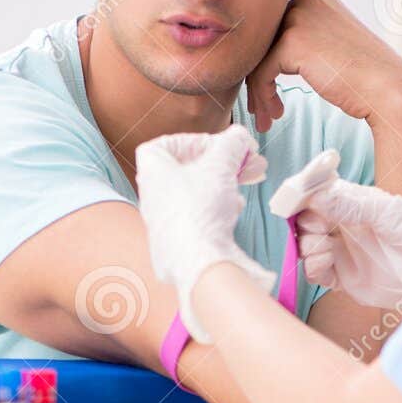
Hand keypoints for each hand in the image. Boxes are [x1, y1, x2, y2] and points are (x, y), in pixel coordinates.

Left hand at [134, 125, 275, 341]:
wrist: (199, 265)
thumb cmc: (200, 210)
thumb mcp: (221, 166)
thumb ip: (231, 144)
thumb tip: (239, 137)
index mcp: (152, 173)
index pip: (164, 145)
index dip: (192, 140)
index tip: (218, 146)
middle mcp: (152, 197)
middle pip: (186, 168)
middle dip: (220, 161)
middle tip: (246, 161)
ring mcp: (164, 222)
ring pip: (196, 192)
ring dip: (223, 183)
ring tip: (249, 181)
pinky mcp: (178, 243)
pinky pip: (198, 216)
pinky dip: (218, 207)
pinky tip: (235, 209)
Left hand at [246, 0, 401, 131]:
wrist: (390, 90)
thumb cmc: (364, 75)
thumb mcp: (331, 43)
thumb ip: (304, 37)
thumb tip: (264, 53)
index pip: (274, 27)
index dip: (267, 60)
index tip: (271, 89)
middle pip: (263, 41)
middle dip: (260, 77)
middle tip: (265, 108)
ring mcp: (298, 17)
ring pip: (258, 58)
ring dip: (259, 92)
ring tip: (268, 116)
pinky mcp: (292, 41)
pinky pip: (261, 72)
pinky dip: (263, 96)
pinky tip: (276, 114)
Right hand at [269, 150, 401, 309]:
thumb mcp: (387, 212)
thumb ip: (350, 204)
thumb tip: (315, 194)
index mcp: (353, 203)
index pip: (316, 196)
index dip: (301, 198)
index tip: (291, 201)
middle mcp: (345, 227)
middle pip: (306, 223)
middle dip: (303, 225)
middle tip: (317, 229)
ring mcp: (345, 253)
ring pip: (308, 248)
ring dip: (307, 246)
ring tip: (324, 247)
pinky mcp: (347, 279)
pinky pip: (318, 274)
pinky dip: (313, 268)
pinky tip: (326, 263)